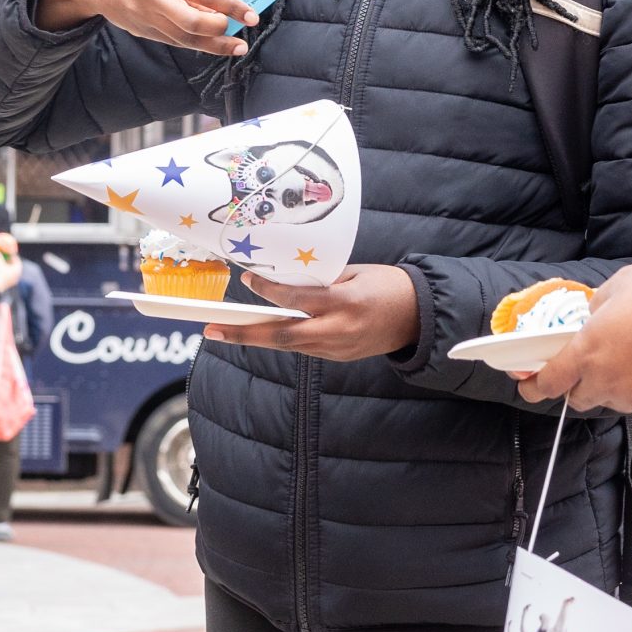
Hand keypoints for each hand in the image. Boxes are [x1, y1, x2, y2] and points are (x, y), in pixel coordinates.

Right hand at [36, 0, 257, 57]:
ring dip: (213, 45)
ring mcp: (145, 18)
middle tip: (242, 38)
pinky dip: (195, 44)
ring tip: (236, 46)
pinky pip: (173, 41)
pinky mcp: (142, 31)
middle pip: (191, 23)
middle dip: (220, 32)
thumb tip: (224, 7)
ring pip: (184, 39)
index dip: (230, 6)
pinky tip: (213, 44)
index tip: (252, 15)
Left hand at [203, 265, 420, 360]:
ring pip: (289, 345)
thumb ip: (321, 280)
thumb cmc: (388, 286)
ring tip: (225, 331)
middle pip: (283, 336)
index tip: (247, 280)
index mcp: (345, 304)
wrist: (419, 318)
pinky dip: (284, 337)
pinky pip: (304, 347)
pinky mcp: (338, 357)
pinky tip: (264, 330)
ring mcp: (338, 349)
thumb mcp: (355, 274)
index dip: (269, 291)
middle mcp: (338, 331)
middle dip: (244, 334)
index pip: (298, 300)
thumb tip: (287, 280)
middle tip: (212, 330)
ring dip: (258, 337)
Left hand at [517, 263, 631, 412]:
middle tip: (586, 366)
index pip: (550, 381)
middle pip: (578, 399)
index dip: (534, 386)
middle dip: (575, 386)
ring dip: (611, 385)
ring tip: (631, 358)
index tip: (527, 385)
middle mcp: (607, 381)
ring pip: (611, 400)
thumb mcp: (621, 284)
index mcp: (588, 351)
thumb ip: (598, 305)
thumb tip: (594, 317)